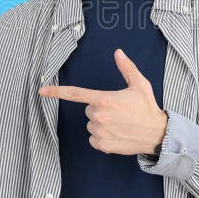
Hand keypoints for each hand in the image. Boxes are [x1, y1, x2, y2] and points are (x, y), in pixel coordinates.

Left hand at [38, 48, 167, 155]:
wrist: (157, 134)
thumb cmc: (147, 108)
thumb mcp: (140, 84)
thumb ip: (126, 68)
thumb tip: (118, 52)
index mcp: (105, 99)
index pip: (76, 94)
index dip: (57, 92)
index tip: (42, 91)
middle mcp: (99, 116)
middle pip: (88, 110)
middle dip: (100, 109)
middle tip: (118, 111)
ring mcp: (100, 131)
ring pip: (91, 124)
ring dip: (102, 124)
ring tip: (120, 123)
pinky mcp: (103, 145)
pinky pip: (94, 138)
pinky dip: (102, 137)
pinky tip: (117, 134)